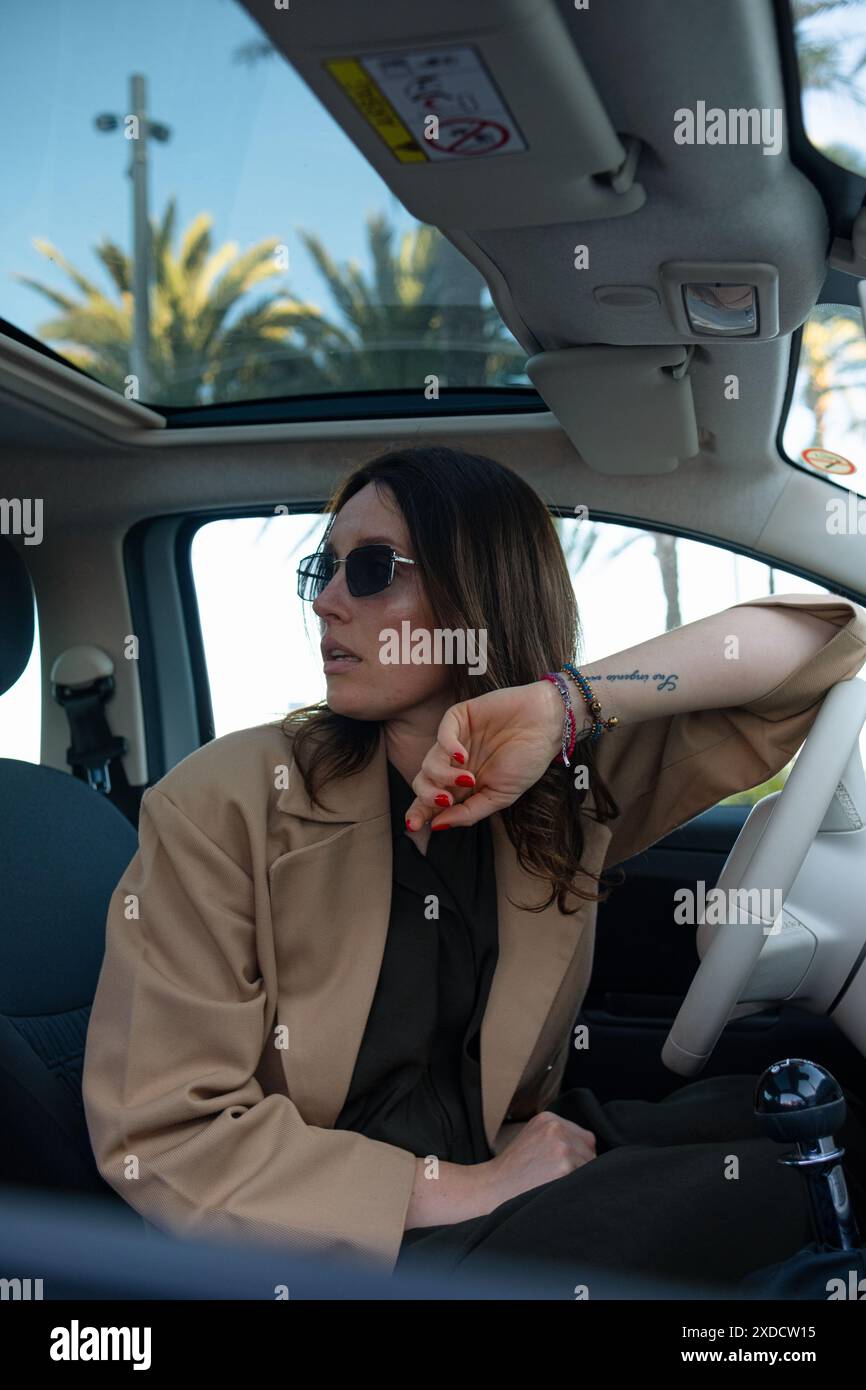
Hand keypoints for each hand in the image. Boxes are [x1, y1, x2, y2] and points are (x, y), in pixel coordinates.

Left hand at [404, 679, 568, 831]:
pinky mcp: (459, 718)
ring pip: (428, 762)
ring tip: (468, 779)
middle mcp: (455, 764)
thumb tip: (437, 826)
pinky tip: (463, 756)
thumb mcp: (500, 796)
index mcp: (463, 785)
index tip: (412, 826)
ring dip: (443, 775)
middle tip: (446, 801)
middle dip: (427, 797)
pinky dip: (446, 747)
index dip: (419, 813)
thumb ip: (469, 812)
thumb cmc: (528, 761)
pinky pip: (441, 734)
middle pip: (423, 783)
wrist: (548, 725)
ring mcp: (455, 741)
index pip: (432, 801)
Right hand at [472, 1110, 596, 1215]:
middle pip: (589, 1151)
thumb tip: (589, 1150)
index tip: (568, 1167)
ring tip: (556, 1184)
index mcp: (549, 1119)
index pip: (584, 1137)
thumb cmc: (513, 1168)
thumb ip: (557, 1136)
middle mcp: (556, 1128)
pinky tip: (558, 1190)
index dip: (580, 1155)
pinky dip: (576, 1187)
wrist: (494, 1185)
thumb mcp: (532, 1137)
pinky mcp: (564, 1167)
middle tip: (561, 1179)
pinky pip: (584, 1179)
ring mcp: (561, 1147)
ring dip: (579, 1178)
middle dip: (581, 1166)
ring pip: (589, 1165)